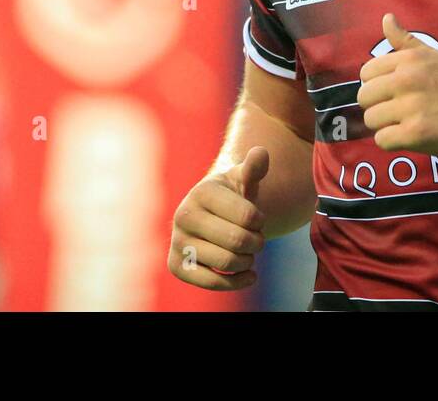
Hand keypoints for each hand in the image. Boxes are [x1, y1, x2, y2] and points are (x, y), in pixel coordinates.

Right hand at [168, 146, 268, 290]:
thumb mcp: (244, 179)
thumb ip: (255, 167)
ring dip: (247, 261)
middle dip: (256, 242)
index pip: (248, 216)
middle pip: (238, 240)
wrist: (211, 216)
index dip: (260, 221)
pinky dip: (236, 282)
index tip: (256, 218)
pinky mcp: (176, 266)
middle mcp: (183, 215)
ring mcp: (177, 242)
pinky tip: (248, 274)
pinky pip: (211, 283)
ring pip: (227, 262)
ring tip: (248, 252)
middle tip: (256, 239)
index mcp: (202, 192)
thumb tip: (260, 153)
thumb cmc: (232, 196)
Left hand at [357, 14, 437, 157]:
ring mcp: (410, 107)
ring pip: (370, 120)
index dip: (376, 84)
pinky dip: (393, 142)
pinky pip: (382, 140)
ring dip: (385, 126)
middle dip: (377, 106)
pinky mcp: (415, 134)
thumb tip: (386, 18)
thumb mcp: (435, 56)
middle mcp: (407, 80)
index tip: (393, 92)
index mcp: (409, 59)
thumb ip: (406, 40)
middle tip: (399, 111)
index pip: (366, 72)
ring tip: (406, 124)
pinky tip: (410, 137)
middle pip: (364, 97)